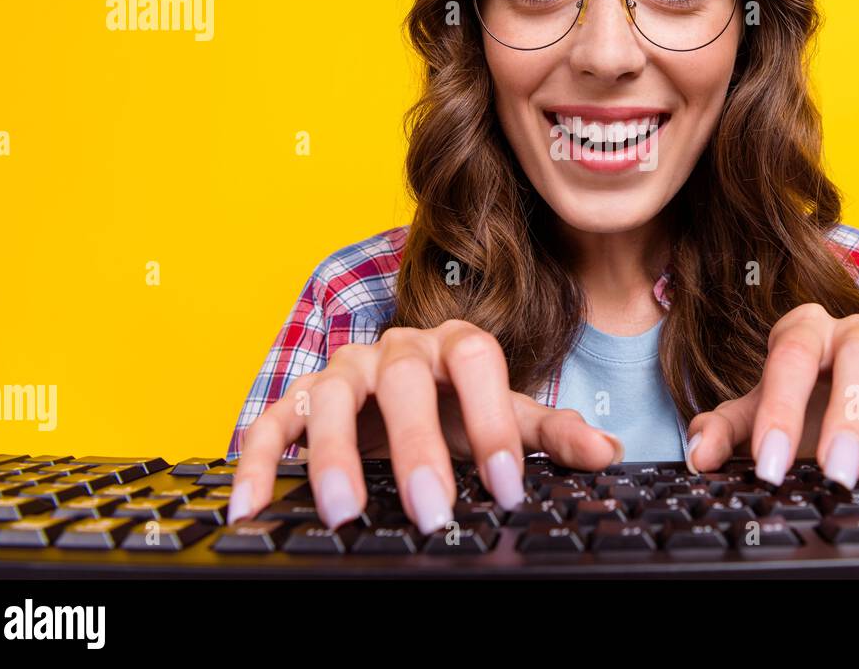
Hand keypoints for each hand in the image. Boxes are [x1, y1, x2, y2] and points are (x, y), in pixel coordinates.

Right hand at [231, 319, 625, 533]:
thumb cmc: (459, 408)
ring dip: (336, 456)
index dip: (493, 422)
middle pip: (404, 381)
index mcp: (456, 345)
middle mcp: (397, 350)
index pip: (479, 362)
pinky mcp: (300, 398)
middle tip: (433, 511)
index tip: (507, 487)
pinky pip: (272, 422)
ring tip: (345, 512)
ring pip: (333, 399)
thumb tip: (608, 452)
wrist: (403, 392)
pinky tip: (250, 506)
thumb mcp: (508, 416)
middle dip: (419, 448)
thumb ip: (554, 433)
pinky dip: (256, 461)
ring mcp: (344, 371)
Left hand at [683, 303, 858, 487]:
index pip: (790, 354)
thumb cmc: (803, 405)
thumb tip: (700, 454)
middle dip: (849, 416)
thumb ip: (729, 429)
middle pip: (858, 355)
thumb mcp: (761, 415)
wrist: (848, 400)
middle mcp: (858, 331)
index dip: (779, 408)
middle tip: (839, 474)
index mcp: (805, 332)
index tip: (769, 468)